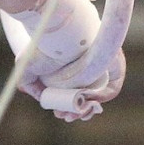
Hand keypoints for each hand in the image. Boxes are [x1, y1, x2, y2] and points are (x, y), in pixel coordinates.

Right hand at [0, 0, 129, 121]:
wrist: (52, 28)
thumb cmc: (40, 44)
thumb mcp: (28, 69)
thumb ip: (30, 85)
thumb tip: (40, 97)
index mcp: (72, 70)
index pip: (76, 94)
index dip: (68, 108)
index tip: (59, 113)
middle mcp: (88, 68)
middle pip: (88, 98)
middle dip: (76, 112)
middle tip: (65, 116)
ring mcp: (102, 66)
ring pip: (99, 97)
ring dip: (86, 109)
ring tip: (71, 113)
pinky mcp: (115, 64)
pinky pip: (112, 88)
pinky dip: (99, 99)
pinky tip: (84, 103)